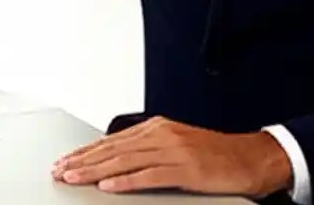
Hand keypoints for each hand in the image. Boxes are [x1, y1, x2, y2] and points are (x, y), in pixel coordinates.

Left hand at [52, 117, 292, 197]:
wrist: (254, 157)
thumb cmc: (216, 155)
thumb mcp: (176, 145)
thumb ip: (148, 149)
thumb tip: (115, 161)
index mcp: (156, 128)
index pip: (111, 141)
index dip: (85, 151)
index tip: (65, 160)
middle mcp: (161, 135)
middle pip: (112, 149)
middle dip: (82, 160)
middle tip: (59, 170)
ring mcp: (173, 151)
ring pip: (124, 161)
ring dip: (95, 171)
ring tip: (74, 177)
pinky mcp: (186, 169)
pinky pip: (149, 175)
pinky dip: (126, 181)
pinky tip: (108, 186)